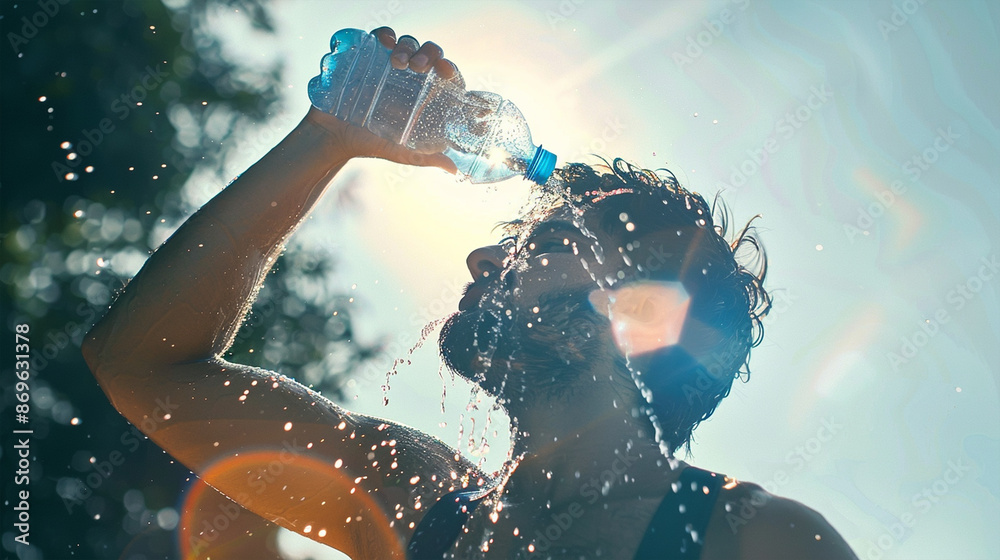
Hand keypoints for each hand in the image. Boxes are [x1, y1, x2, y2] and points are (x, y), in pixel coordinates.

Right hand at [306, 27, 459, 173]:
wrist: (333, 137)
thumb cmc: (371, 145)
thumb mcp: (403, 153)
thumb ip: (426, 157)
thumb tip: (454, 170)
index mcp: (423, 94)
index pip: (444, 73)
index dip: (449, 68)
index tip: (447, 72)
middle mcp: (409, 76)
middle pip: (428, 52)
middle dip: (429, 53)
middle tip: (420, 68)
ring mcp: (388, 64)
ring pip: (407, 42)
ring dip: (407, 46)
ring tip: (399, 63)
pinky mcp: (367, 56)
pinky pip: (380, 36)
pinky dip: (385, 34)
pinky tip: (385, 42)